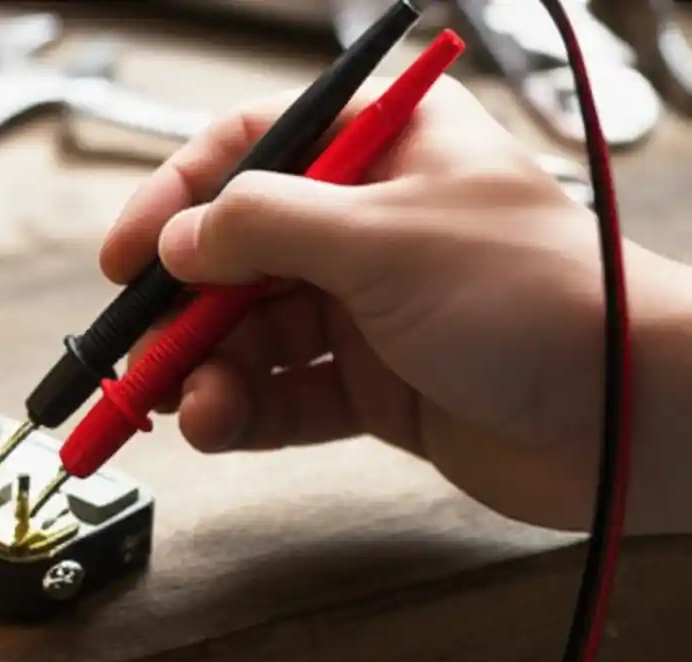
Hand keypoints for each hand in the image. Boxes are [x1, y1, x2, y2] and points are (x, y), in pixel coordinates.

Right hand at [101, 76, 691, 532]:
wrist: (626, 420)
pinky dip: (242, 409)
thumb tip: (178, 239)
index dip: (177, 197)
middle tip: (134, 348)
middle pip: (239, 253)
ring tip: (182, 401)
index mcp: (383, 152)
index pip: (253, 148)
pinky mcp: (374, 384)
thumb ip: (264, 226)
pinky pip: (284, 392)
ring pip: (252, 332)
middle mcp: (369, 226)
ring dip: (204, 368)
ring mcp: (370, 309)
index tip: (125, 253)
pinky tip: (214, 423)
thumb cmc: (537, 299)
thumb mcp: (382, 238)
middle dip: (180, 305)